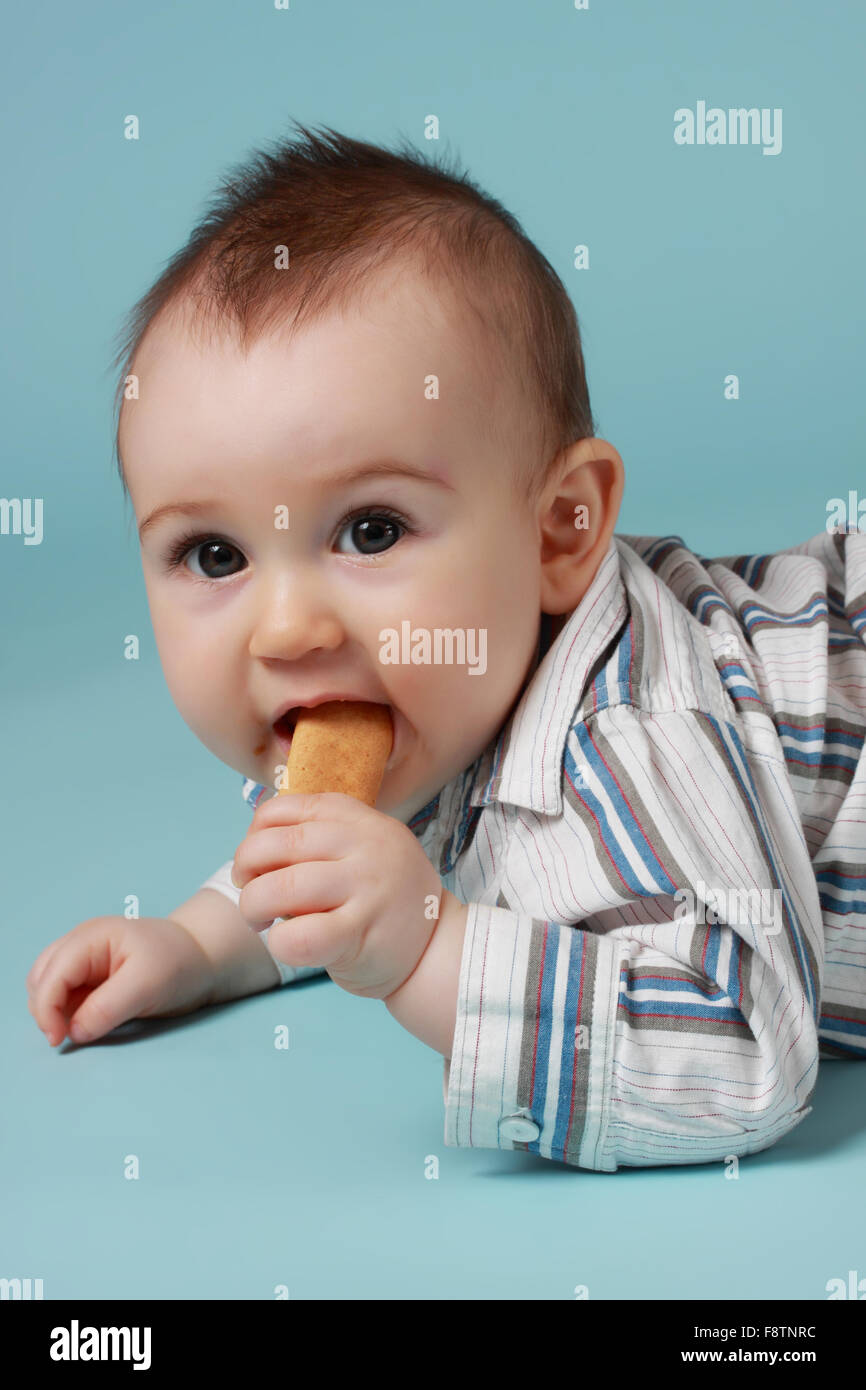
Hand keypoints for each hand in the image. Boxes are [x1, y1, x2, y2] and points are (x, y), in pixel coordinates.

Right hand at [26, 916, 217, 1045]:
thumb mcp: (147, 986)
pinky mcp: (90, 976)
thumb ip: (107, 1008)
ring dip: (53, 1011)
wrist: (203, 959)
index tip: (59, 1039)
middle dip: (45, 1009)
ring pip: (47, 987)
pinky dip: (65, 1012)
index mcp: (92, 937)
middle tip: (65, 1038)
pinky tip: (84, 1022)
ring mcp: (84, 959)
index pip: (52, 973)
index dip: (47, 1008)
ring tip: (77, 1029)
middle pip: (41, 979)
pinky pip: (64, 996)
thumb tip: (73, 1033)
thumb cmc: (179, 964)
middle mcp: (81, 944)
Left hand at [230, 792, 444, 999]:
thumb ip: (319, 838)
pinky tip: (287, 943)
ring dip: (253, 907)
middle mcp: (364, 844)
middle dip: (245, 870)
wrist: (436, 947)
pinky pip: (299, 935)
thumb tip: (252, 845)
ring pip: (280, 889)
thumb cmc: (383, 900)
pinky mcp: (361, 932)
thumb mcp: (362, 849)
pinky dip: (279, 942)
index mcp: (358, 817)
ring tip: (260, 921)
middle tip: (248, 892)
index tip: (255, 862)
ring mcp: (365, 887)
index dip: (254, 834)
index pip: (284, 808)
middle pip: (275, 845)